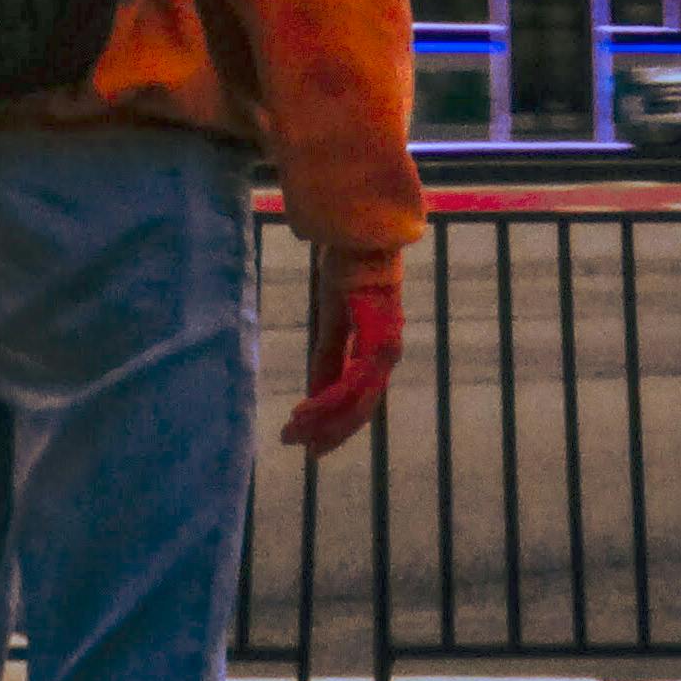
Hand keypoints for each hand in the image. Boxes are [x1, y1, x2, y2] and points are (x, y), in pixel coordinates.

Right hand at [281, 255, 404, 455]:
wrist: (359, 231)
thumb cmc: (348, 266)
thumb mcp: (332, 318)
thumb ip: (329, 356)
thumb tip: (318, 393)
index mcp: (377, 349)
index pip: (360, 399)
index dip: (336, 424)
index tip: (311, 443)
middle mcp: (386, 354)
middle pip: (359, 408)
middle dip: (329, 432)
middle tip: (301, 449)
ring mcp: (385, 348)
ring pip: (355, 402)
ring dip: (323, 421)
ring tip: (294, 432)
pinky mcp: (377, 341)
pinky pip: (349, 383)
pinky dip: (325, 401)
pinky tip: (303, 410)